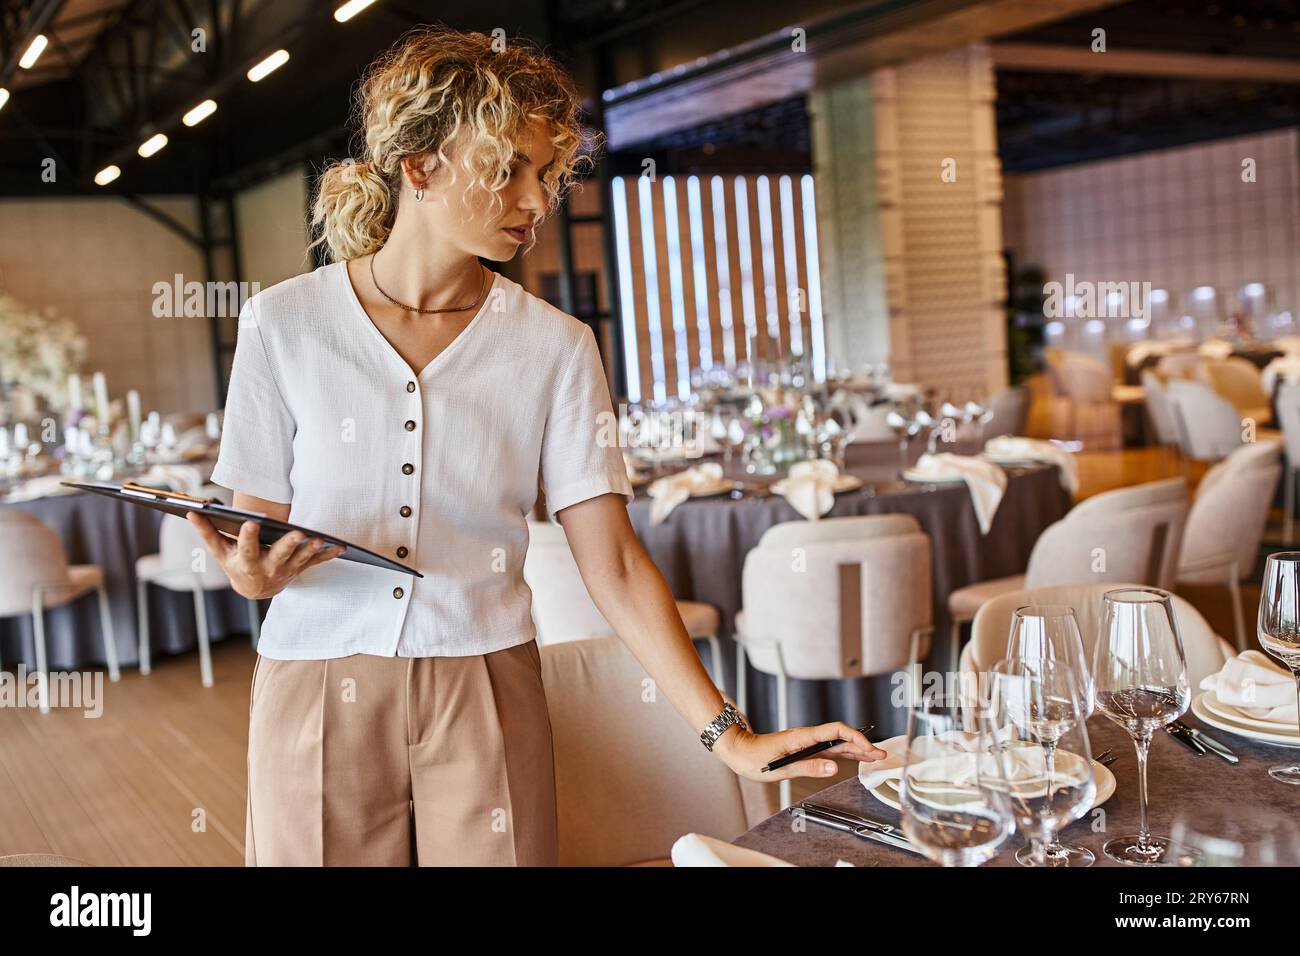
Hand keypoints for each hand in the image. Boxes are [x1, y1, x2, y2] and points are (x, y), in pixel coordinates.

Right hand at [185, 512, 343, 599]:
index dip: (248, 537)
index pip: (246, 549)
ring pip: (301, 558)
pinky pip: (316, 561)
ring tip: (319, 537)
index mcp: (247, 563)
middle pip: (279, 555)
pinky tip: (341, 546)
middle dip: (288, 545)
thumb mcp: (220, 552)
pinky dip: (329, 554)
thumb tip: (192, 511)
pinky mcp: (300, 568)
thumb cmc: (234, 565)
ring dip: (311, 549)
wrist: (254, 588)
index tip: (250, 523)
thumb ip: (207, 532)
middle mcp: (269, 568)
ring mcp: (287, 569)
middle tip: (297, 533)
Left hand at [712, 714, 887, 783]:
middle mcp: (807, 737)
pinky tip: (853, 758)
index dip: (854, 737)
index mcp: (802, 737)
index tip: (868, 747)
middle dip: (862, 745)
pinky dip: (842, 754)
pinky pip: (827, 749)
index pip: (835, 731)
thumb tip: (834, 768)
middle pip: (840, 737)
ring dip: (855, 749)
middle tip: (881, 754)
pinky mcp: (803, 749)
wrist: (738, 750)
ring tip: (874, 756)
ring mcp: (806, 743)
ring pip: (836, 743)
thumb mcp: (781, 768)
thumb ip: (809, 768)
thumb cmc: (754, 759)